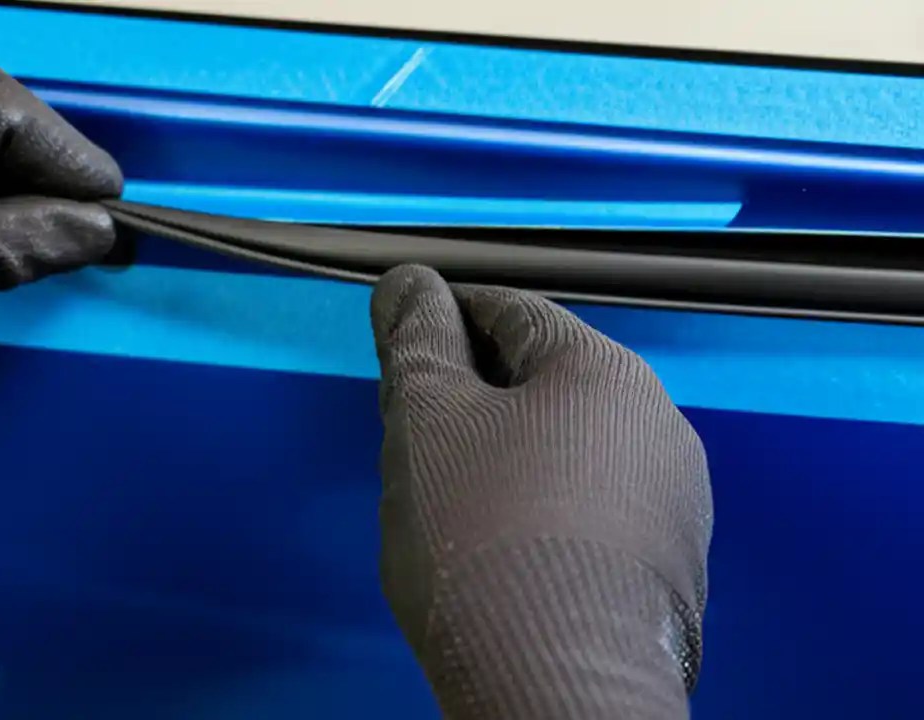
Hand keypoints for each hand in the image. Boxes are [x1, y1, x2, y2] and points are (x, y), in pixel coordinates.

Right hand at [370, 266, 711, 719]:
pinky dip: (545, 509)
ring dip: (512, 453)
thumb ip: (416, 342)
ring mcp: (674, 503)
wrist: (556, 684)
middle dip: (476, 392)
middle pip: (548, 382)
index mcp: (605, 372)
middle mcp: (658, 425)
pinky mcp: (669, 571)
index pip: (512, 310)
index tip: (402, 337)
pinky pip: (593, 511)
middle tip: (414, 427)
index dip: (447, 315)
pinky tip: (504, 547)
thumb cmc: (481, 534)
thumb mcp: (427, 421)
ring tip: (452, 495)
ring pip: (573, 450)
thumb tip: (410, 282)